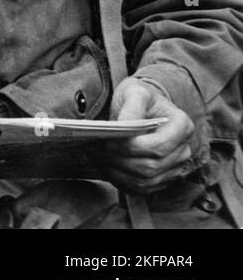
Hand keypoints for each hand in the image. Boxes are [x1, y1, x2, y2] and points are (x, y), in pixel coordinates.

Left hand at [103, 77, 201, 192]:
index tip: (108, 141)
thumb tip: (124, 126)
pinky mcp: (163, 178)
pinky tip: (107, 167)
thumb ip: (132, 107)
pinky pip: (143, 188)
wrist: (145, 106)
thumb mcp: (135, 92)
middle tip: (95, 151)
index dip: (131, 147)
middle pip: (151, 166)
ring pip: (146, 180)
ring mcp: (175, 167)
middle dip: (120, 160)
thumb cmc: (141, 98)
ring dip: (118, 172)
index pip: (158, 146)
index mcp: (182, 126)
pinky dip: (122, 181)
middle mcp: (183, 150)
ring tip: (98, 159)